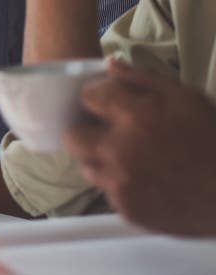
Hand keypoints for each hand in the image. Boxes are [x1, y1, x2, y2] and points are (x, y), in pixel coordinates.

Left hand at [64, 59, 215, 235]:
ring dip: (102, 161)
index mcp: (135, 117)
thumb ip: (142, 79)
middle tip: (107, 134)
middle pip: (72, 137)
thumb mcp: (186, 98)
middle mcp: (119, 150)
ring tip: (131, 160)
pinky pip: (108, 192)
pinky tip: (146, 182)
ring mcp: (120, 183)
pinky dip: (121, 185)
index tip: (106, 103)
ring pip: (87, 166)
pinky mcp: (125, 209)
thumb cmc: (213, 138)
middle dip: (86, 131)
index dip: (97, 98)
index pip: (88, 97)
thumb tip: (108, 64)